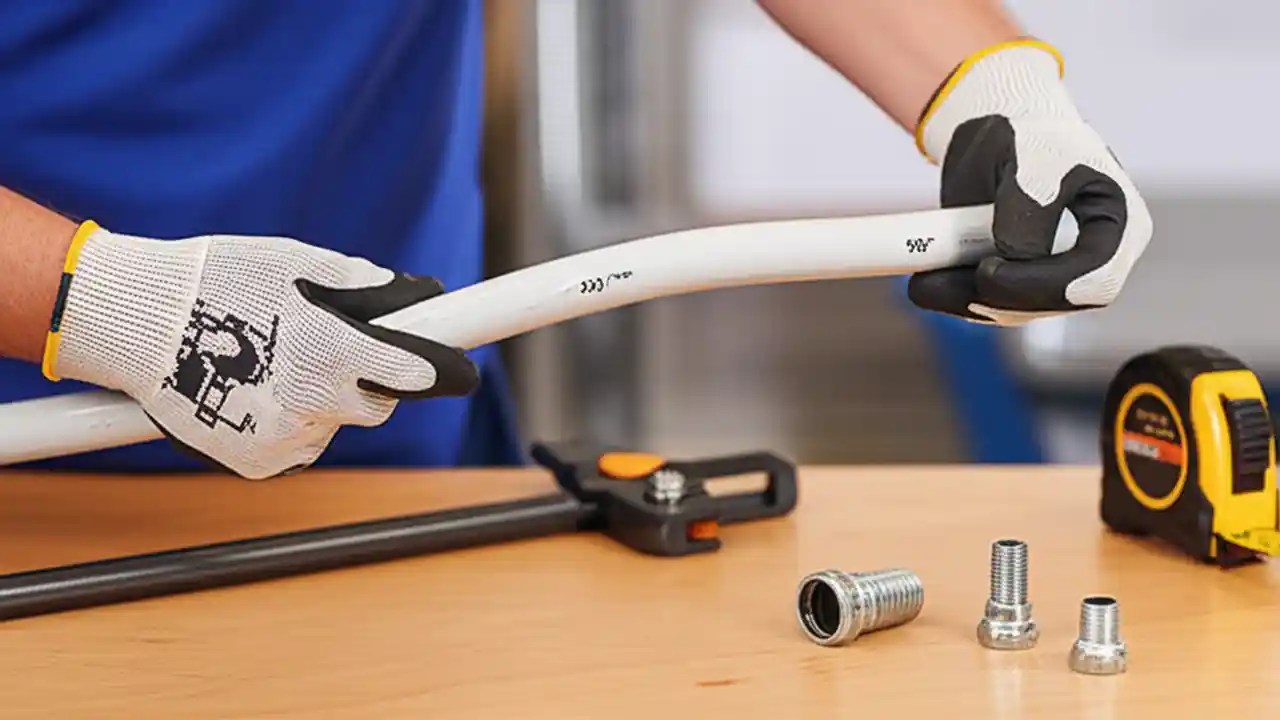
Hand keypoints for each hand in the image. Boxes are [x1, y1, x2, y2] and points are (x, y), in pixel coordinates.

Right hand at [44, 224, 477, 478]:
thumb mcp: (297, 263)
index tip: (460, 370)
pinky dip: (289, 424)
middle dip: (368, 382)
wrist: (136, 326)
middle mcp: (317, 401)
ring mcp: (287, 437)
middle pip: (377, 406)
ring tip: (273, 365)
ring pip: (333, 425)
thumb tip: (413, 294)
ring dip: (322, 402)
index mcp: (333, 350)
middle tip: (331, 353)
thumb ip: (362, 283)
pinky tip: (256, 391)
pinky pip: (298, 445)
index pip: (413, 374)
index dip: (440, 369)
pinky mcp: (259, 462)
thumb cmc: (217, 281)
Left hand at [908, 41, 1151, 325]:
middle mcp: (1093, 261)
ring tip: (922, 283)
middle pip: (1054, 305)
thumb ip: (1028, 208)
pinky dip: (957, 297)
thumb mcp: (1032, 159)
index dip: (1042, 287)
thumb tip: (1012, 259)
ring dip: (965, 302)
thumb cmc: (1029, 136)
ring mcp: (1055, 276)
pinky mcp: (1019, 283)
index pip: (1096, 281)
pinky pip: (992, 304)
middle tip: (937, 283)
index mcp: (1119, 227)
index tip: (987, 272)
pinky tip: (926, 284)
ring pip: (1016, 311)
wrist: (997, 136)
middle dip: (995, 299)